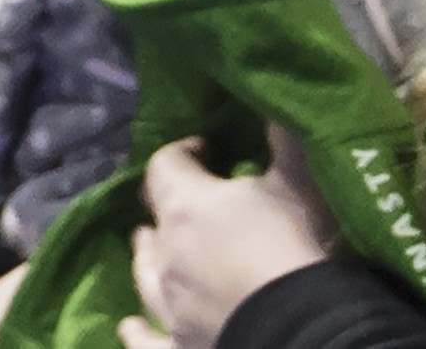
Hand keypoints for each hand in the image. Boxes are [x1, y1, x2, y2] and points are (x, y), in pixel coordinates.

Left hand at [126, 126, 334, 348]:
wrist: (293, 322)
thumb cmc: (291, 241)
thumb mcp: (297, 180)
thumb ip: (282, 138)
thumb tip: (273, 102)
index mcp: (186, 206)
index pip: (165, 165)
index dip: (182, 152)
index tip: (206, 151)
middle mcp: (164, 252)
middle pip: (153, 221)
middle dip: (167, 206)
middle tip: (189, 202)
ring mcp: (165, 303)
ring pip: (144, 274)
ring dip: (148, 256)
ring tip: (149, 246)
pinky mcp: (174, 343)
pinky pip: (145, 338)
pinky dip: (136, 331)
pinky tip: (128, 327)